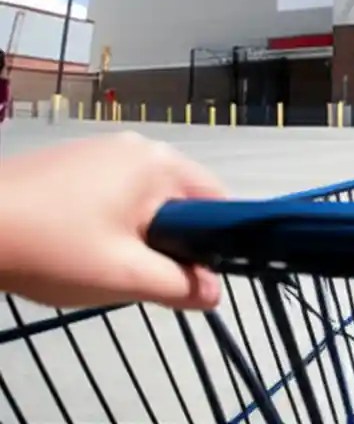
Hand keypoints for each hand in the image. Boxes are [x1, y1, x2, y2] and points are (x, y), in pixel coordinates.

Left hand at [0, 132, 226, 308]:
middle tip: (139, 274)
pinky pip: (113, 191)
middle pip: (179, 199)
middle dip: (169, 240)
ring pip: (144, 199)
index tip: (191, 276)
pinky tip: (77, 245)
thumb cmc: (50, 248)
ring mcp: (100, 148)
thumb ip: (179, 286)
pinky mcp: (70, 160)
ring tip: (103, 263)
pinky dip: (109, 220)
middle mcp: (137, 145)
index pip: (217, 202)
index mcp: (160, 163)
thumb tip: (213, 293)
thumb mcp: (124, 277)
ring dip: (137, 233)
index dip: (214, 243)